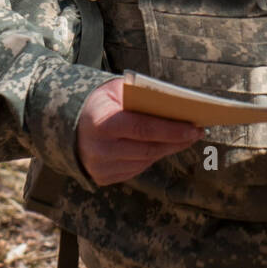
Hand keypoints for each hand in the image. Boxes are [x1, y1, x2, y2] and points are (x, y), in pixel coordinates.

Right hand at [75, 77, 203, 186]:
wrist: (69, 125)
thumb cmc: (100, 103)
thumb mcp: (116, 90)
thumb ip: (142, 96)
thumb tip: (178, 105)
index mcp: (102, 123)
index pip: (144, 129)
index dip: (172, 130)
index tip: (195, 128)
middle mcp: (99, 149)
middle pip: (148, 149)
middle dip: (176, 141)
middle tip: (197, 133)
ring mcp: (100, 167)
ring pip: (145, 161)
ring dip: (168, 149)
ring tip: (185, 138)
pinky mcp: (103, 177)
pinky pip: (136, 169)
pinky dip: (152, 157)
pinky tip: (163, 147)